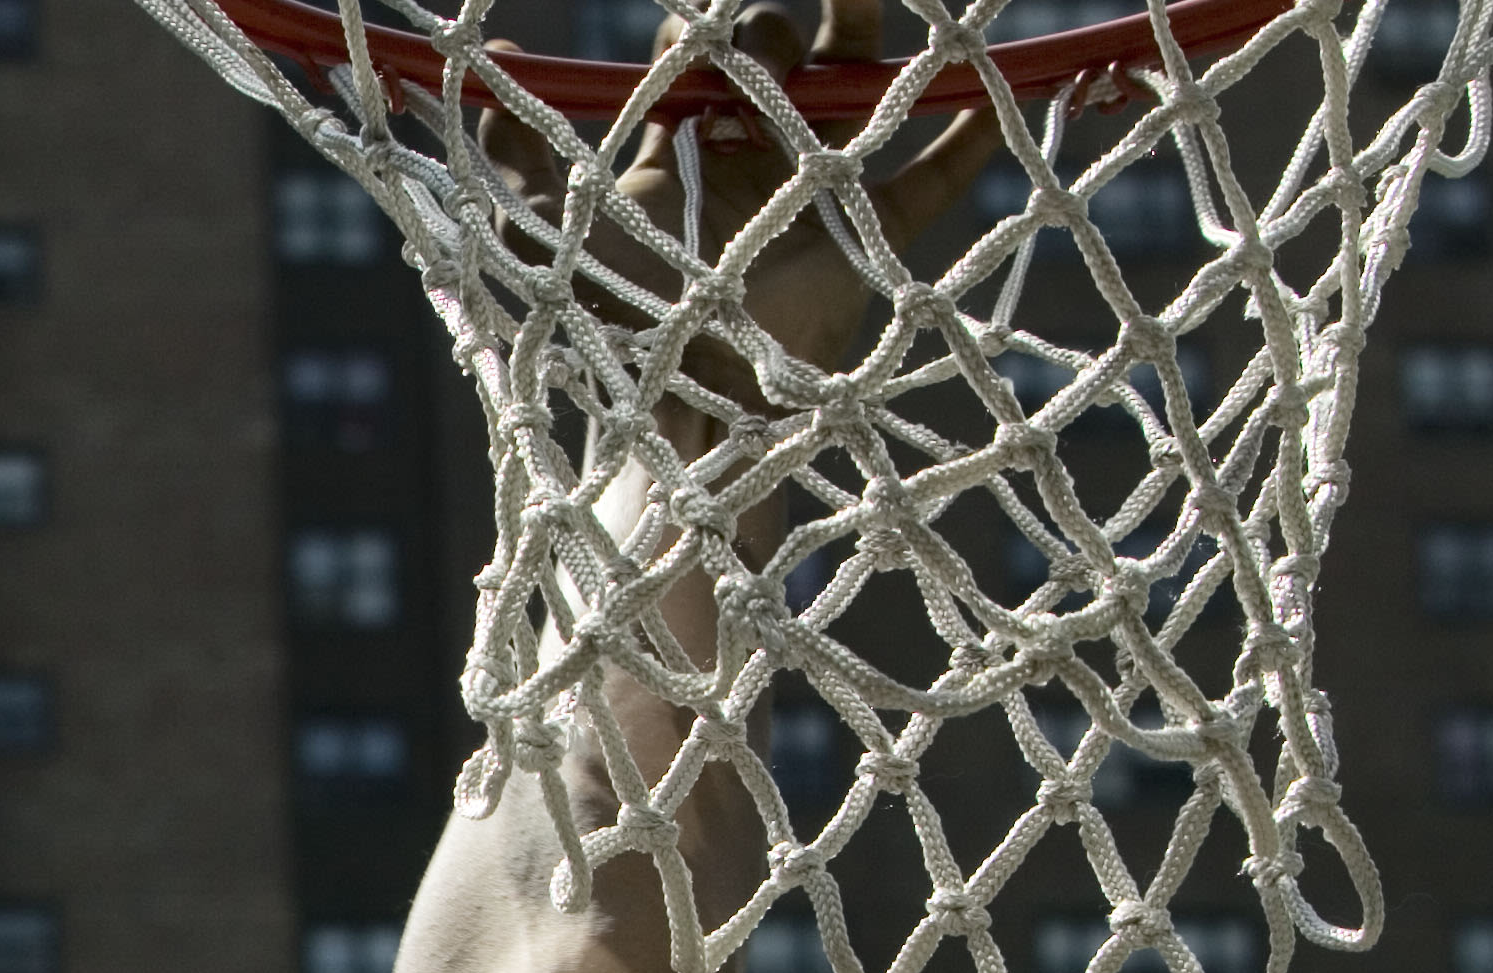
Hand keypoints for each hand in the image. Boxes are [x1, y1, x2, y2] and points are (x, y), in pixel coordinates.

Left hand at [488, 0, 998, 415]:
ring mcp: (815, 201)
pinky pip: (934, 176)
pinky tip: (1002, 90)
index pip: (697, 67)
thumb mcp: (548, 240)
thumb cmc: (610, 330)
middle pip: (779, 63)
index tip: (689, 25)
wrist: (678, 413)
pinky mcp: (870, 244)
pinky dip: (971, 134)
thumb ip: (517, 162)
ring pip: (855, 95)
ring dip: (870, 39)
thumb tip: (489, 74)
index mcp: (680, 160)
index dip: (695, 34)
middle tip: (765, 29)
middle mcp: (750, 168)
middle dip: (775, 26)